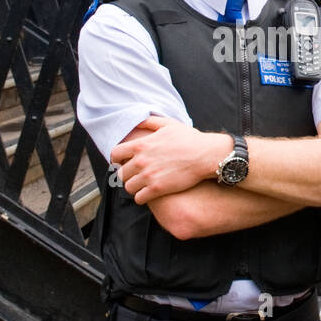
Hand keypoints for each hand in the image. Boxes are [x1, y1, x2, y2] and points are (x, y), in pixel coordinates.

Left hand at [110, 116, 230, 204]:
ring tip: (142, 185)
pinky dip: (141, 197)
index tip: (121, 163)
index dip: (116, 160)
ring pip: (128, 187)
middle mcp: (141, 161)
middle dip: (127, 175)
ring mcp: (148, 176)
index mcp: (141, 145)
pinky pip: (139, 198)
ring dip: (134, 187)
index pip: (115, 154)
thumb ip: (149, 122)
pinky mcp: (157, 189)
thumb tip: (137, 122)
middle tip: (135, 175)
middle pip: (121, 173)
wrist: (205, 155)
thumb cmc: (189, 139)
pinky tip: (148, 194)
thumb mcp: (168, 124)